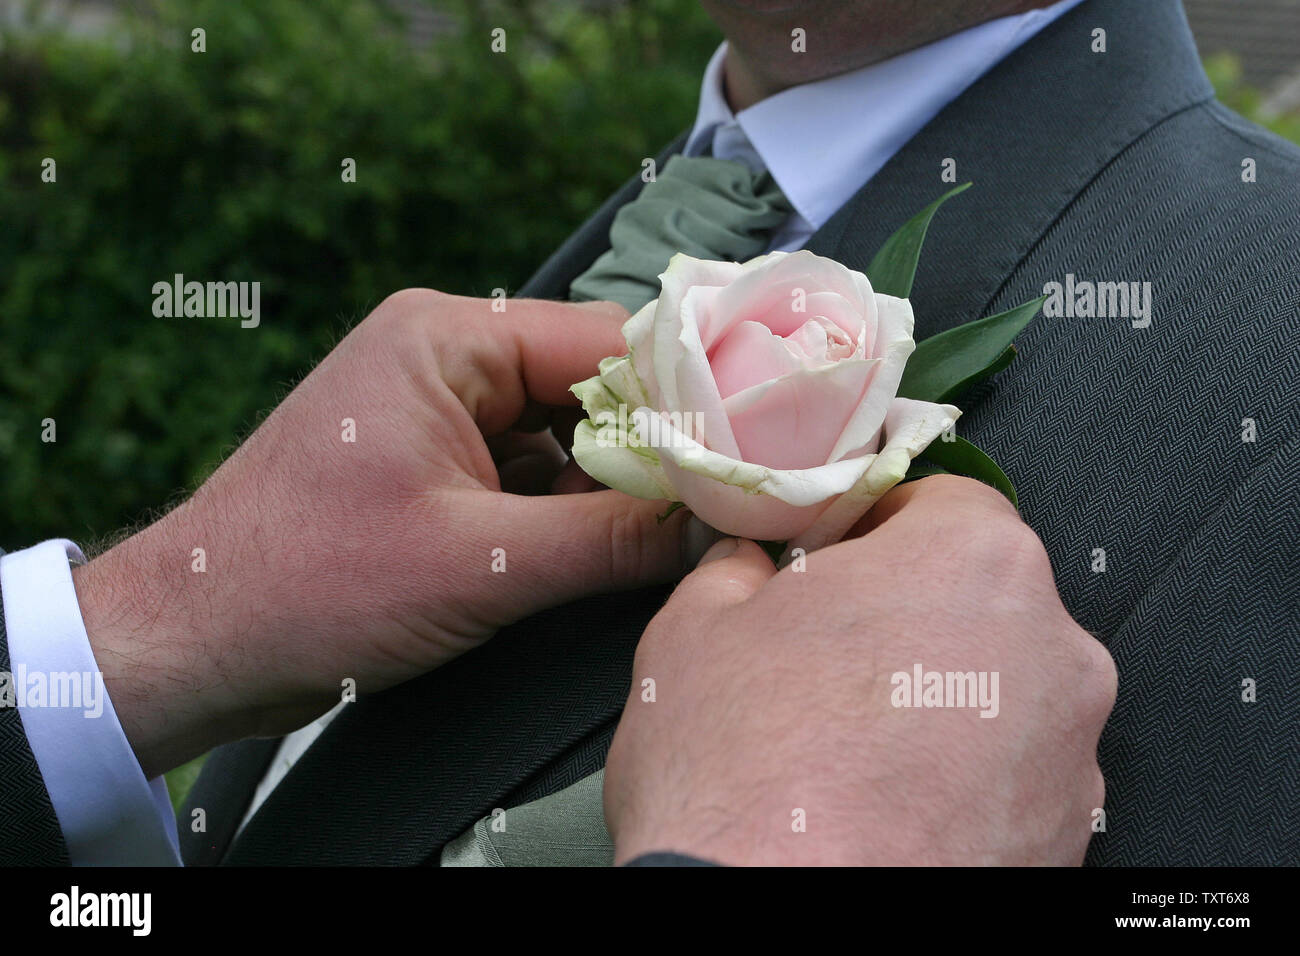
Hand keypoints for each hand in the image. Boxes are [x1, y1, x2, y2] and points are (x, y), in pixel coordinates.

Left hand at [74, 291, 714, 777]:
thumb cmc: (311, 584)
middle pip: (590, 384)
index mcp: (448, 339)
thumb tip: (716, 524)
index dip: (686, 393)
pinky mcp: (433, 465)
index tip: (751, 447)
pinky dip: (567, 508)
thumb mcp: (483, 563)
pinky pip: (527, 470)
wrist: (197, 640)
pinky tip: (604, 548)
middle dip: (649, 447)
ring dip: (608, 485)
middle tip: (721, 500)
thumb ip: (612, 539)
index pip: (606, 340)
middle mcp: (445, 357)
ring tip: (669, 531)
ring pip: (564, 434)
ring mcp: (437, 412)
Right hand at [604, 475, 1116, 865]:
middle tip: (827, 658)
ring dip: (938, 701)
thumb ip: (735, 569)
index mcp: (969, 560)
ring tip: (848, 747)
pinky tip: (883, 803)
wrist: (769, 924)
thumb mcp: (694, 629)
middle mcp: (1048, 648)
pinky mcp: (1067, 839)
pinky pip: (1011, 777)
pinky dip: (960, 781)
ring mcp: (1070, 753)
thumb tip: (745, 567)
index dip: (876, 526)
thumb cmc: (742, 781)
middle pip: (979, 598)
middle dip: (908, 616)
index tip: (839, 558)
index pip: (945, 500)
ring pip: (999, 691)